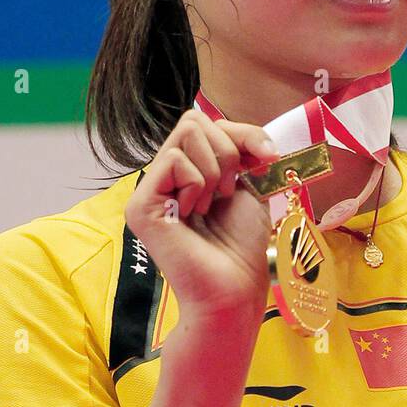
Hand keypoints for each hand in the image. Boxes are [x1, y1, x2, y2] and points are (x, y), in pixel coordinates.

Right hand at [125, 109, 281, 323]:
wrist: (234, 285)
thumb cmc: (242, 241)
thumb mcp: (250, 181)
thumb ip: (241, 147)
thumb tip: (240, 128)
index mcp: (186, 170)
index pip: (206, 122)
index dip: (242, 133)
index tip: (267, 158)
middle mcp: (162, 176)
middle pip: (194, 120)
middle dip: (228, 151)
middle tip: (228, 192)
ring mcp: (147, 190)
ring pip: (187, 133)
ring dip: (216, 169)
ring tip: (210, 206)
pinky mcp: (139, 205)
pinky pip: (175, 160)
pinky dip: (198, 183)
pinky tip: (193, 214)